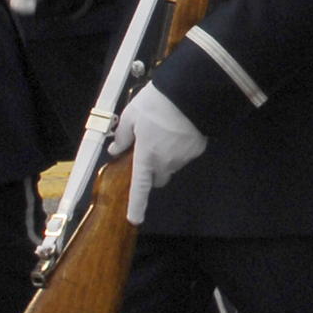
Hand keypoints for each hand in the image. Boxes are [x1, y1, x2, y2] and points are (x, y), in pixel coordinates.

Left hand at [107, 84, 208, 223]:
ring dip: (166, 156)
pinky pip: (185, 154)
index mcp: (146, 156)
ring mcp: (184, 157)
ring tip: (164, 131)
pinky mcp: (197, 149)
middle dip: (152, 170)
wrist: (190, 93)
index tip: (135, 219)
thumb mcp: (131, 115)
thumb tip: (115, 148)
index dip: (137, 206)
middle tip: (148, 151)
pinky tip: (178, 129)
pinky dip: (180, 147)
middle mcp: (166, 162)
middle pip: (158, 178)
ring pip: (172, 165)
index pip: (140, 188)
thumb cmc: (158, 103)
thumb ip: (122, 135)